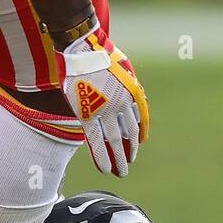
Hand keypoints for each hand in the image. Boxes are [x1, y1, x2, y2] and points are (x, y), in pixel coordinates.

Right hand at [57, 26, 148, 176]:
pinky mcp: (87, 114)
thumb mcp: (124, 67)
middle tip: (128, 164)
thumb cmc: (101, 53)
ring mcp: (104, 110)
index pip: (140, 120)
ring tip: (121, 172)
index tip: (139, 144)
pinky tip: (104, 168)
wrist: (82, 49)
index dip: (139, 134)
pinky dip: (100, 156)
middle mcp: (122, 104)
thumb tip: (133, 95)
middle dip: (129, 152)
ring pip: (114, 141)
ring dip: (118, 159)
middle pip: (128, 134)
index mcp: (132, 93)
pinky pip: (95, 140)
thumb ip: (129, 83)